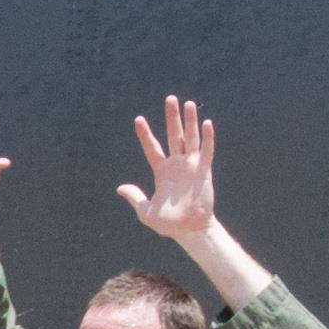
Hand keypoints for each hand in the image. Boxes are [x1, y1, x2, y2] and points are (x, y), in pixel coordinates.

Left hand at [118, 94, 215, 236]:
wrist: (190, 230)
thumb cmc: (168, 224)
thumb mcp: (146, 212)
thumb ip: (135, 198)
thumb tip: (120, 188)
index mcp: (161, 172)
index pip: (152, 148)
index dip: (145, 134)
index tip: (138, 119)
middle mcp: (176, 165)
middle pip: (174, 135)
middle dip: (171, 117)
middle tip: (169, 98)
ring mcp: (191, 166)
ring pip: (190, 138)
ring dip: (189, 121)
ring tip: (188, 103)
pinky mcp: (204, 171)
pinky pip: (207, 151)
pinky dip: (207, 137)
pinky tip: (206, 123)